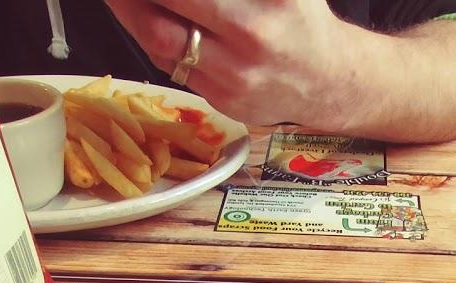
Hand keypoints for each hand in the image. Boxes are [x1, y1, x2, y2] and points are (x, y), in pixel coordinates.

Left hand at [102, 0, 359, 128]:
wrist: (327, 80)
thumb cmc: (295, 17)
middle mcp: (252, 33)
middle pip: (167, 6)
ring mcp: (236, 73)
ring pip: (158, 38)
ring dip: (128, 10)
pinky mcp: (224, 100)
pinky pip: (171, 64)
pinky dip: (151, 36)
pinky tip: (146, 18)